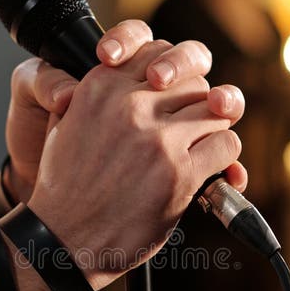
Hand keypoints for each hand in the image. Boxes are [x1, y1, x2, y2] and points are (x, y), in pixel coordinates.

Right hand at [27, 38, 245, 290]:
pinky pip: (226, 145)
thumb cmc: (66, 190)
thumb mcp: (68, 126)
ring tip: (204, 148)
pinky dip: (225, 157)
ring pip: (215, 108)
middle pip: (192, 79)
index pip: (156, 50)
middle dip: (197, 101)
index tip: (173, 91)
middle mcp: (130, 105)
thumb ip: (103, 96)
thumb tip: (148, 81)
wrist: (62, 240)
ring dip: (214, 128)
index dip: (172, 71)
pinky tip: (213, 170)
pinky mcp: (180, 172)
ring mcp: (158, 139)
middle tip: (193, 125)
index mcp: (101, 87)